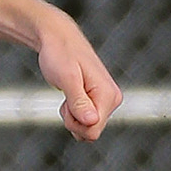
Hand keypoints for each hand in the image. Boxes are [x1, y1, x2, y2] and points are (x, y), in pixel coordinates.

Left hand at [37, 10, 121, 140]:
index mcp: (109, 95)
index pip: (93, 131)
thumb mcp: (67, 78)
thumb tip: (92, 121)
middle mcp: (113, 99)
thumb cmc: (60, 54)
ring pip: (88, 128)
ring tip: (68, 94)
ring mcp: (107, 100)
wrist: (58, 38)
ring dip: (72, 117)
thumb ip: (79, 101)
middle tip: (66, 98)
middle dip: (73, 120)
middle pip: (91, 132)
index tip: (66, 103)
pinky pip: (86, 121)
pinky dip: (73, 113)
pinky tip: (70, 95)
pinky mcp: (99, 100)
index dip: (74, 122)